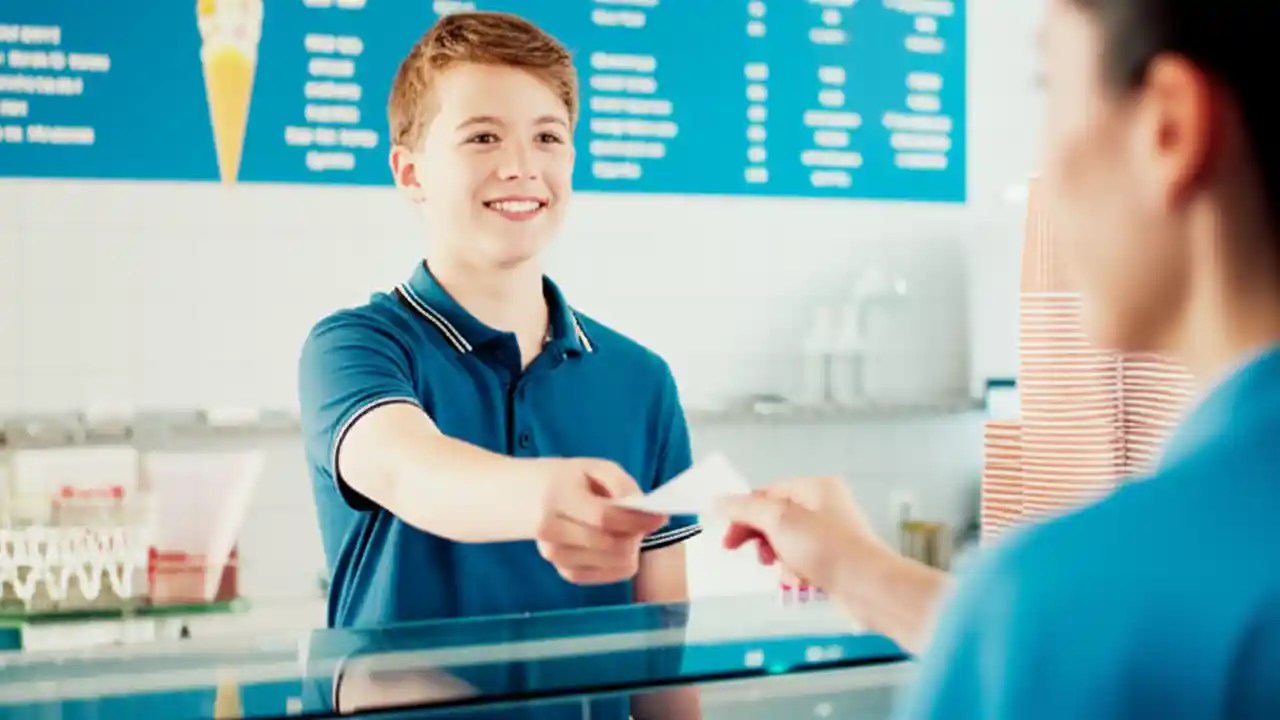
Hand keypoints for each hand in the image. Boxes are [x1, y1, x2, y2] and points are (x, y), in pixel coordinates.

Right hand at [531, 458, 666, 584]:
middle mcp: (551, 530)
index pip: (603, 517)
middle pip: (611, 545)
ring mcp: (554, 554)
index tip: (660, 517)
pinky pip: (605, 575)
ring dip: (629, 547)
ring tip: (623, 529)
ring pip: (613, 562)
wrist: (521, 497)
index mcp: (559, 497)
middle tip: (640, 521)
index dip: (636, 520)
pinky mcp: (562, 570)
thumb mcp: (593, 467)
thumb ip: (621, 483)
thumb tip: (642, 508)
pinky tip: (615, 545)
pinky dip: (618, 562)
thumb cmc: (565, 480)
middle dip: (635, 533)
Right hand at [718, 476, 887, 592]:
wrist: (868, 587)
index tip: (729, 540)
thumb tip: (718, 500)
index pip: (768, 492)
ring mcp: (833, 533)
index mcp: (815, 487)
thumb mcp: (779, 521)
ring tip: (780, 570)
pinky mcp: (837, 558)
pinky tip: (797, 581)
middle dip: (761, 538)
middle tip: (751, 557)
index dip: (744, 513)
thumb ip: (746, 509)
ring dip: (778, 556)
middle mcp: (826, 505)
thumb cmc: (823, 547)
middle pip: (777, 516)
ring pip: (789, 540)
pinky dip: (796, 569)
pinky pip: (805, 559)